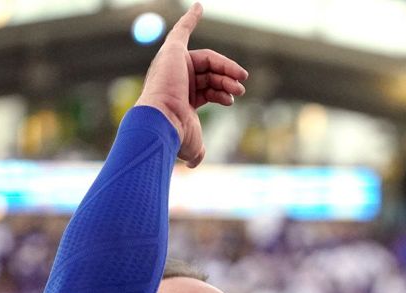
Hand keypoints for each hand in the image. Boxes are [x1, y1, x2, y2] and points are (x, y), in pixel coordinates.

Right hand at [135, 3, 247, 167]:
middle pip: (210, 74)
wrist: (162, 123)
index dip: (222, 93)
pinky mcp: (172, 53)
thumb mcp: (192, 146)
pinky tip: (200, 7)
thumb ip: (196, 151)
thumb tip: (194, 164)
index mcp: (179, 98)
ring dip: (226, 67)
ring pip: (207, 61)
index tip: (234, 100)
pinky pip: (181, 30)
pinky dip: (191, 18)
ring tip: (242, 77)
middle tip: (243, 87)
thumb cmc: (175, 136)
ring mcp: (172, 65)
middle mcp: (174, 80)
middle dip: (228, 80)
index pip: (207, 90)